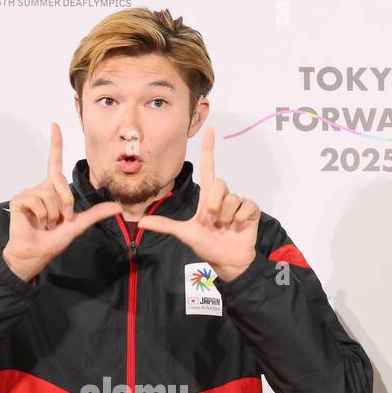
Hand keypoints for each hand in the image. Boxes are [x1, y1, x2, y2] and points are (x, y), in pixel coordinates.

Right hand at [1, 122, 120, 281]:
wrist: (35, 254)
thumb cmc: (52, 241)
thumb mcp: (78, 225)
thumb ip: (96, 214)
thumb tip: (118, 208)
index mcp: (53, 190)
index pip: (54, 162)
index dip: (56, 144)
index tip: (55, 125)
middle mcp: (41, 187)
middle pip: (60, 181)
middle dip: (65, 202)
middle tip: (59, 219)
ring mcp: (29, 193)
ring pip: (50, 194)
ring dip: (53, 214)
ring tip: (46, 224)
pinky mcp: (19, 200)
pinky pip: (38, 201)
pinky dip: (42, 216)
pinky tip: (36, 223)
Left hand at [138, 127, 259, 281]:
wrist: (226, 262)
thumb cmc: (207, 246)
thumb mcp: (184, 233)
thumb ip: (165, 225)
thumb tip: (140, 222)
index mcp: (207, 197)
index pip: (208, 167)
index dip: (208, 149)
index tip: (210, 130)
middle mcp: (222, 196)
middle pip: (218, 184)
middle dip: (213, 205)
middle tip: (212, 221)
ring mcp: (237, 203)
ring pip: (232, 198)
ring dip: (226, 216)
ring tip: (225, 227)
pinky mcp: (251, 210)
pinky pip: (246, 206)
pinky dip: (240, 218)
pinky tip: (237, 226)